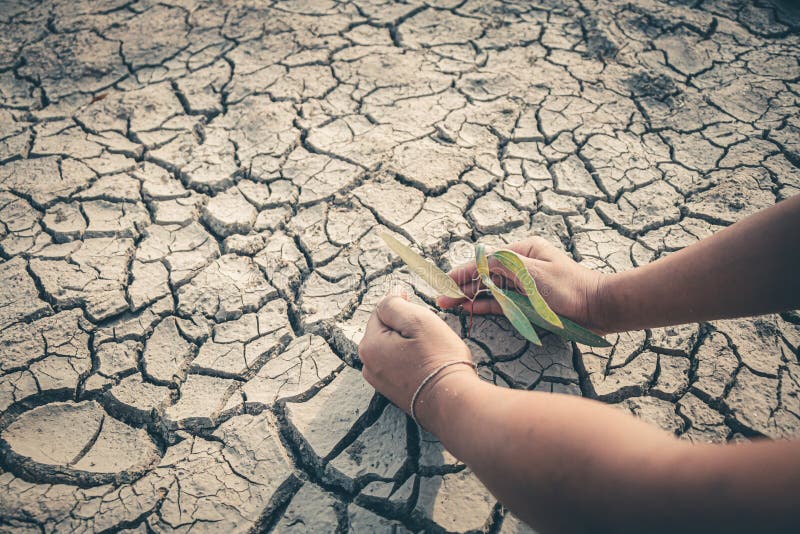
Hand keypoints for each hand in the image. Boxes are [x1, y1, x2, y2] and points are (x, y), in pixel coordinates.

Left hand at [359, 288, 477, 424]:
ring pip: (395, 348)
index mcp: (369, 345)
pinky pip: (401, 366)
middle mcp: (368, 365)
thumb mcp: (417, 320)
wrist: (452, 402)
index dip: (404, 308)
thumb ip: (395, 304)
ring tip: (431, 354)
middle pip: (387, 331)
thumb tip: (391, 294)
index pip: (382, 312)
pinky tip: (428, 367)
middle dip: (407, 329)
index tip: (423, 319)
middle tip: (430, 338)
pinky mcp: (394, 392)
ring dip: (411, 346)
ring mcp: (380, 381)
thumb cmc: (438, 359)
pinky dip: (413, 362)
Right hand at [437, 237, 609, 332]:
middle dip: (463, 285)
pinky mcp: (526, 303)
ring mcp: (522, 285)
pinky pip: (500, 303)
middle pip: (484, 275)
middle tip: (442, 297)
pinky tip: (469, 308)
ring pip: (490, 289)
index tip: (446, 281)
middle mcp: (520, 265)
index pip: (485, 260)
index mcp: (522, 250)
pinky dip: (485, 305)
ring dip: (470, 296)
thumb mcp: (532, 271)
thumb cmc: (568, 287)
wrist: (597, 309)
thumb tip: (477, 265)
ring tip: (449, 304)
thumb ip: (502, 266)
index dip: (464, 271)